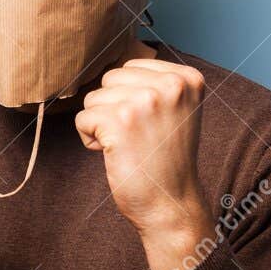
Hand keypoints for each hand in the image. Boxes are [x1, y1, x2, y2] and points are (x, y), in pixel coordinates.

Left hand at [76, 59, 210, 269]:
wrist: (171, 204)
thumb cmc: (167, 160)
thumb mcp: (176, 110)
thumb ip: (154, 83)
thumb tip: (113, 66)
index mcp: (187, 77)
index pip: (131, 67)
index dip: (130, 98)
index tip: (152, 125)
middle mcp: (170, 84)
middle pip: (110, 79)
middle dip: (113, 109)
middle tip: (138, 138)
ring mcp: (145, 100)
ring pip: (94, 98)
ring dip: (102, 125)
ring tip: (129, 146)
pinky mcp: (120, 120)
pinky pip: (83, 118)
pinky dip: (91, 140)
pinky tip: (117, 155)